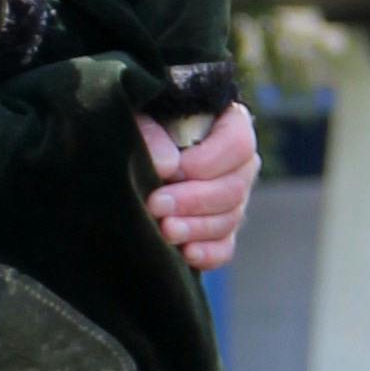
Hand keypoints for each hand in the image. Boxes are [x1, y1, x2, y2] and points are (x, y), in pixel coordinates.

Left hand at [140, 96, 257, 271]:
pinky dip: (208, 253)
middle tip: (156, 205)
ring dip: (196, 227)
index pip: (238, 144)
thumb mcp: (140, 117)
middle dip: (194, 200)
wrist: (130, 155)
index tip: (171, 171)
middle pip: (234, 187)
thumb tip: (168, 165)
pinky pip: (225, 246)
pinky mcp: (219, 230)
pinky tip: (186, 254)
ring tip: (164, 230)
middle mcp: (239, 163)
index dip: (207, 161)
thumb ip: (152, 133)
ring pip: (230, 219)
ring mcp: (233, 199)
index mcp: (230, 124)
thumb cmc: (140, 127)